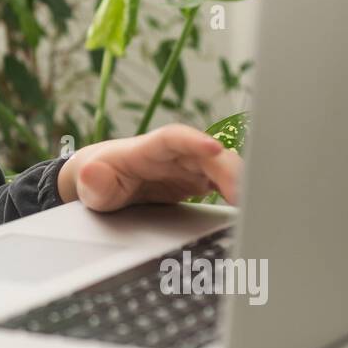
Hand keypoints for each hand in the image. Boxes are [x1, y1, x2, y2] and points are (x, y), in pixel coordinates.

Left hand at [56, 123, 243, 209]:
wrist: (103, 180)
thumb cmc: (98, 176)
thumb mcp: (90, 183)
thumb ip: (93, 181)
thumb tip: (92, 174)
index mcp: (147, 149)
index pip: (174, 138)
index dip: (195, 141)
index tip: (215, 149)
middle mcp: (173, 154)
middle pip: (208, 155)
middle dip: (230, 172)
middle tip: (244, 197)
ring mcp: (188, 166)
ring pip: (222, 168)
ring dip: (241, 183)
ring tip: (257, 205)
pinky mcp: (197, 181)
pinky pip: (223, 182)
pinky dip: (238, 193)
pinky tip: (252, 209)